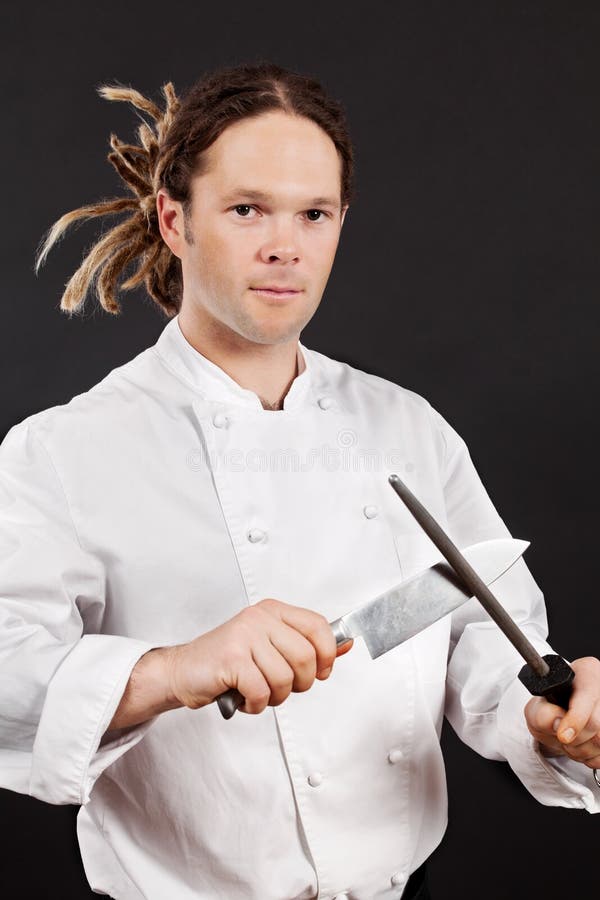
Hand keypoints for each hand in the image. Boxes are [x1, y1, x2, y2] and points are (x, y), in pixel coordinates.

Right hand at [165, 598, 352, 714]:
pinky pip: (262, 692)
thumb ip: (308, 645)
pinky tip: (244, 698)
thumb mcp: (271, 647)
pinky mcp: (231, 659)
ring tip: (257, 692)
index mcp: (273, 611)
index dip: (326, 655)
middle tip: (280, 687)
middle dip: (299, 683)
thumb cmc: (228, 662)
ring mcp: (244, 636)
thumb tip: (346, 645)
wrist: (182, 671)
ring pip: (285, 678)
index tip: (320, 671)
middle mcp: (259, 618)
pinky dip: (256, 705)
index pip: (319, 626)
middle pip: (306, 657)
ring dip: (274, 697)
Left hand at [524, 656, 599, 767]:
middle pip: (596, 725)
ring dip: (580, 750)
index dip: (576, 719)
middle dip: (574, 739)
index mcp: (587, 672)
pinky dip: (589, 757)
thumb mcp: (536, 708)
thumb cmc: (550, 708)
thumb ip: (542, 713)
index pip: (588, 696)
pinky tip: (581, 745)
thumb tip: (557, 722)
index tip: (563, 736)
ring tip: (569, 741)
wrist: (559, 721)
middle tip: (561, 736)